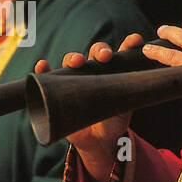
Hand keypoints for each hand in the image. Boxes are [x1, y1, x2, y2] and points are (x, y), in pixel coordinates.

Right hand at [34, 35, 140, 181]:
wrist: (98, 141)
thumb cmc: (114, 121)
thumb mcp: (125, 108)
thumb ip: (129, 94)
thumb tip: (139, 82)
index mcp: (114, 72)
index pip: (121, 53)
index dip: (128, 44)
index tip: (135, 40)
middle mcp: (94, 71)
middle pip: (95, 53)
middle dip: (100, 51)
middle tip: (105, 57)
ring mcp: (75, 78)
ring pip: (71, 61)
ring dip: (73, 57)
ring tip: (77, 62)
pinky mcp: (58, 89)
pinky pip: (47, 77)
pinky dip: (43, 69)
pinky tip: (43, 65)